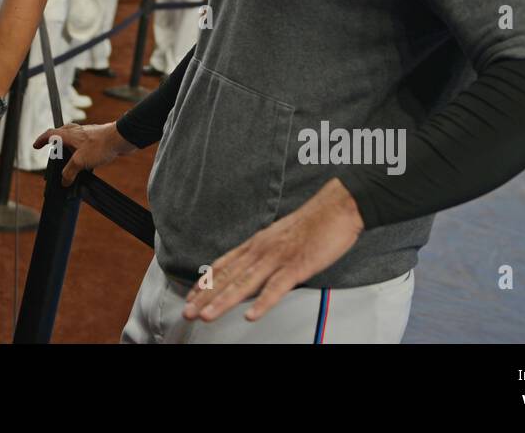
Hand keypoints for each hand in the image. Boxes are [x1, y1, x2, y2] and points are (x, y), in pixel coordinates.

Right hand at [34, 121, 136, 185]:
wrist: (121, 139)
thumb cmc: (100, 145)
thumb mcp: (80, 162)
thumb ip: (69, 172)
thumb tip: (64, 181)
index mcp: (68, 134)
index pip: (50, 134)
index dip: (41, 140)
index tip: (36, 146)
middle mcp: (76, 132)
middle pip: (60, 135)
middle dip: (55, 145)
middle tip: (52, 155)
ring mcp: (86, 135)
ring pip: (72, 141)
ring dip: (68, 150)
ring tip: (68, 163)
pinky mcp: (95, 140)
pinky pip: (82, 146)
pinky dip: (79, 153)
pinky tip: (85, 163)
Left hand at [182, 179, 364, 323]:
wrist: (336, 207)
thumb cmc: (312, 224)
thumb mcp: (279, 237)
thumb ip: (263, 254)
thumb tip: (250, 271)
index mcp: (256, 244)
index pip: (223, 265)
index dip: (205, 282)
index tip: (191, 297)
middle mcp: (261, 250)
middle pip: (228, 277)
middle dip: (206, 297)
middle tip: (187, 313)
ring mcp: (277, 258)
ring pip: (245, 283)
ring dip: (224, 301)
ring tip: (207, 316)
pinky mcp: (297, 266)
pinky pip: (277, 287)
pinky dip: (263, 303)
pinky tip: (251, 316)